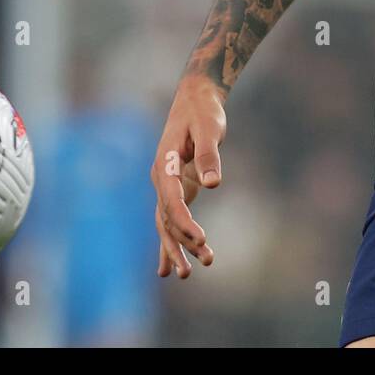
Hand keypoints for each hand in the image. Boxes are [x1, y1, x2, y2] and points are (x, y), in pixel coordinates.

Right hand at [151, 75, 225, 278]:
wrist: (195, 99)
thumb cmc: (203, 112)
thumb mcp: (210, 129)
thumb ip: (210, 155)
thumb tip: (213, 183)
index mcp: (165, 163)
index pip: (171, 201)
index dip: (185, 223)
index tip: (202, 240)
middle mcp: (160, 177)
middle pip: (165, 218)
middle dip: (181, 243)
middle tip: (201, 264)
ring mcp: (166, 184)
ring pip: (166, 223)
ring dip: (176, 248)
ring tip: (187, 275)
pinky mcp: (176, 188)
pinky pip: (170, 219)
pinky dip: (172, 241)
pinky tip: (171, 267)